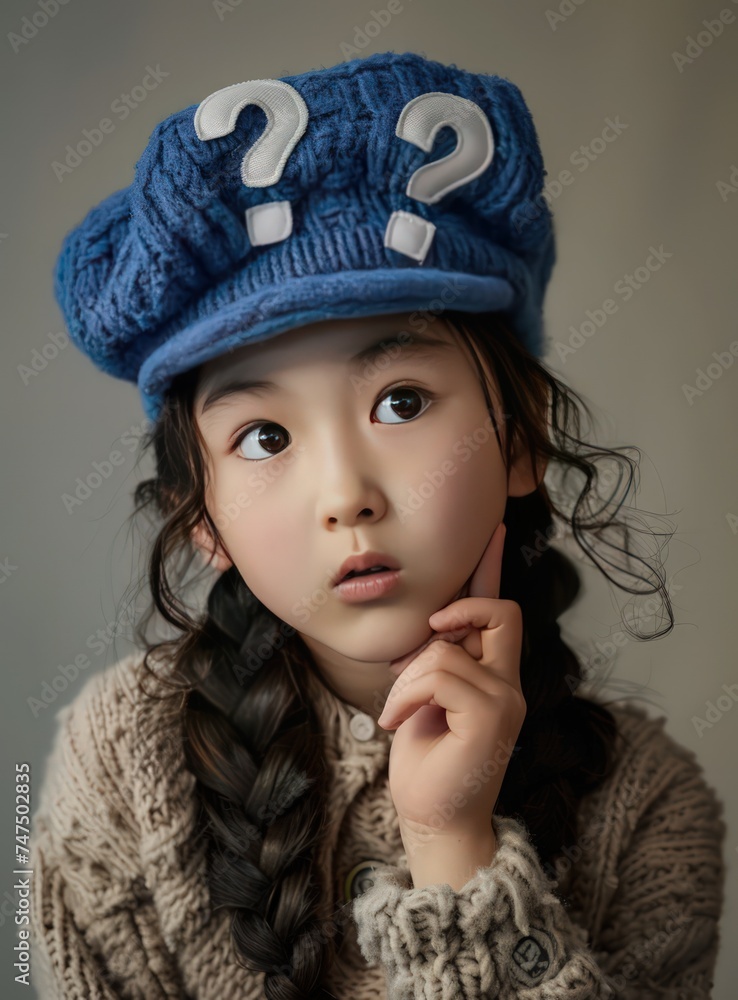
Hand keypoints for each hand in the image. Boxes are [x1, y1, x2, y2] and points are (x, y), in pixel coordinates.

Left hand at [377, 522, 525, 848]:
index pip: (499, 611)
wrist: (432, 817)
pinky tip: (396, 722)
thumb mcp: (424, 698)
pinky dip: (406, 695)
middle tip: (430, 636)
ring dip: (407, 678)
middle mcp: (507, 682)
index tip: (490, 528)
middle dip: (458, 610)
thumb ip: (437, 659)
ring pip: (446, 649)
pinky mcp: (491, 716)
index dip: (492, 567)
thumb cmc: (426, 760)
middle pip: (498, 611)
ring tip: (398, 712)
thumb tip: (431, 624)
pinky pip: (437, 675)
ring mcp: (504, 699)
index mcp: (493, 675)